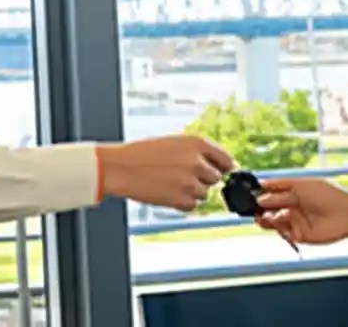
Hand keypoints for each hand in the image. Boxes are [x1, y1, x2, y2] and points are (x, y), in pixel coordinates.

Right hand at [96, 135, 234, 210]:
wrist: (121, 167)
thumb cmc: (144, 153)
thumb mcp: (174, 142)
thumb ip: (198, 152)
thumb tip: (222, 166)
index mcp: (197, 143)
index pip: (226, 160)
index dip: (223, 167)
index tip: (219, 171)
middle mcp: (198, 162)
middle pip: (216, 178)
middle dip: (203, 179)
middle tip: (182, 176)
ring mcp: (191, 183)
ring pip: (204, 193)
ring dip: (191, 192)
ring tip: (170, 183)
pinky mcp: (182, 200)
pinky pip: (192, 205)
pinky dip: (182, 203)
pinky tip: (166, 192)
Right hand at [254, 178, 347, 244]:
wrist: (347, 215)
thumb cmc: (328, 195)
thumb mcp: (301, 187)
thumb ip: (280, 192)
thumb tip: (261, 195)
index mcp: (297, 190)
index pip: (276, 190)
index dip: (264, 190)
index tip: (251, 191)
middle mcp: (296, 205)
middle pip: (273, 206)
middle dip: (262, 205)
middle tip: (251, 206)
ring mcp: (298, 220)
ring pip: (276, 220)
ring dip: (266, 218)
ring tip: (258, 216)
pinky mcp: (301, 235)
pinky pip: (284, 232)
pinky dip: (276, 228)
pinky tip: (273, 222)